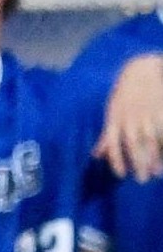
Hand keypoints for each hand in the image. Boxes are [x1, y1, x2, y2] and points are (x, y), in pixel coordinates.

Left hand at [98, 54, 162, 180]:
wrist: (141, 71)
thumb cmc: (124, 95)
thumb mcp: (111, 112)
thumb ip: (106, 135)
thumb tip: (96, 155)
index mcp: (115, 118)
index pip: (113, 141)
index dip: (116, 158)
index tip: (121, 175)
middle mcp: (130, 117)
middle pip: (133, 143)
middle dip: (138, 162)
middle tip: (142, 180)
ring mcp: (147, 113)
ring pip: (151, 138)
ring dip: (154, 156)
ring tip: (157, 173)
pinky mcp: (160, 110)